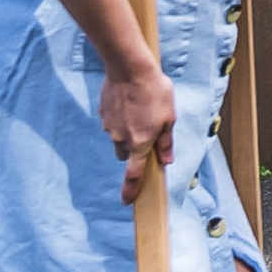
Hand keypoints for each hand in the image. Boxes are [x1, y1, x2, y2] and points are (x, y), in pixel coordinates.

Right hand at [102, 62, 176, 202]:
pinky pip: (112, 123)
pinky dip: (121, 118)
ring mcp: (109, 128)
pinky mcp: (102, 115)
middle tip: (147, 131)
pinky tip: (130, 102)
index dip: (130, 190)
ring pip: (118, 138)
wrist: (129, 69)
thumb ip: (166, 141)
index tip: (127, 202)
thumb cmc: (155, 92)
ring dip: (128, 131)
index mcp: (139, 143)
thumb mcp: (169, 117)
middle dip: (134, 150)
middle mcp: (121, 139)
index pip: (133, 174)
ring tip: (141, 109)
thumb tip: (166, 160)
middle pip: (125, 155)